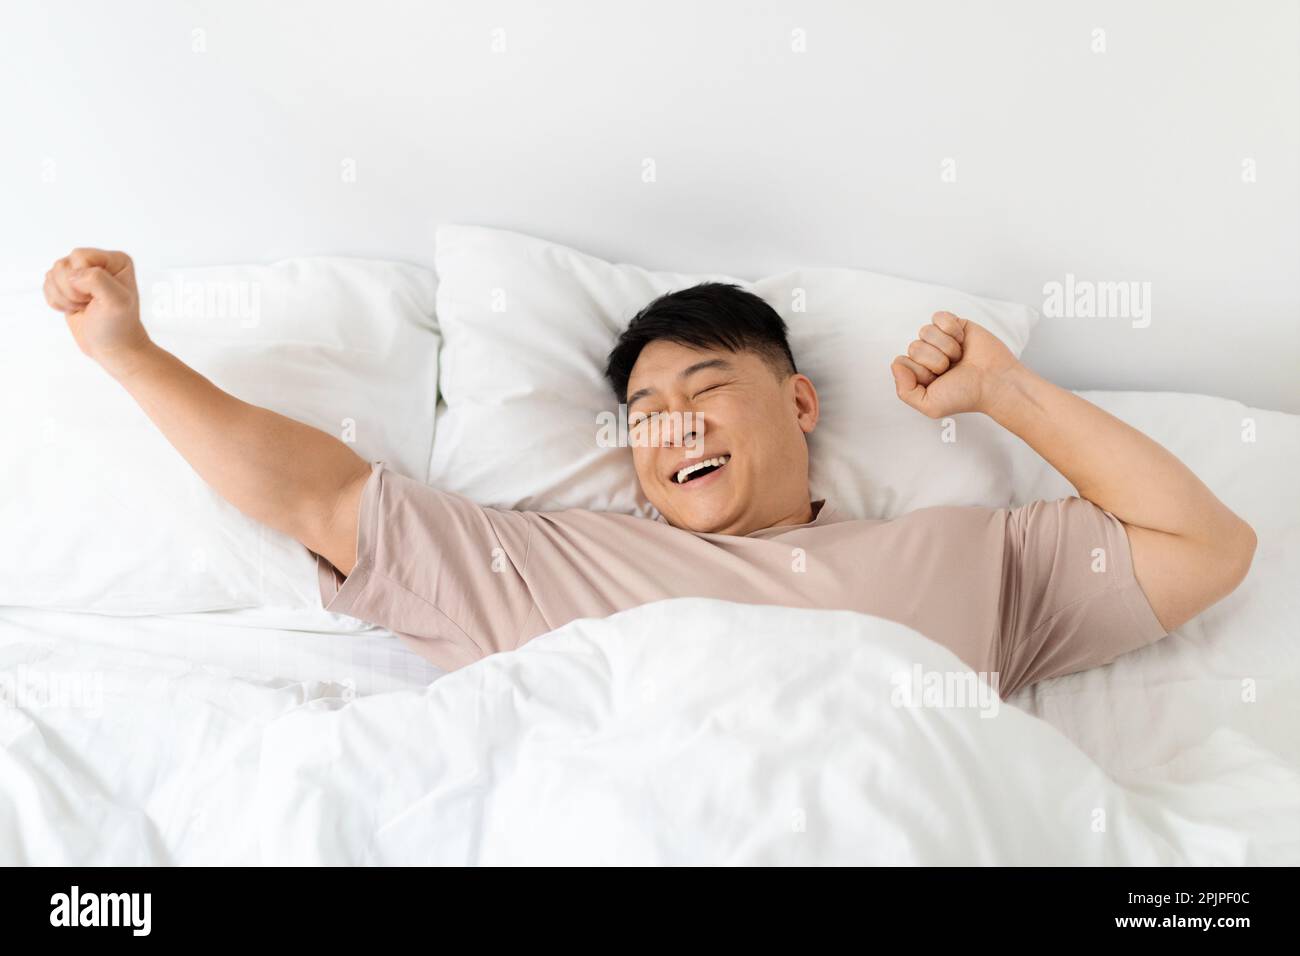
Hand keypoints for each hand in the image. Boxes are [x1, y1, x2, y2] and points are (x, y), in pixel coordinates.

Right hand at [44, 248, 150, 375]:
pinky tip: (74, 309)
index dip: (80, 279)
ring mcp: (81, 274)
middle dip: (71, 290)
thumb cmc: (118, 326)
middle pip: (62, 265)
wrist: (112, 347)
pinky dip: (56, 301)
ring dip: (64, 297)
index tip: (96, 298)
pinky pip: (47, 285)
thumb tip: (73, 275)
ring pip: (52, 274)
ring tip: (84, 307)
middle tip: (90, 304)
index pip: (80, 256)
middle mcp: (98, 262)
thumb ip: (97, 280)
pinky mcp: (68, 286)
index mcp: (116, 260)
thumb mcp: (116, 302)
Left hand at [889, 312, 1019, 417]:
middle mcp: (927, 356)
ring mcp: (940, 340)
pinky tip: (962, 341)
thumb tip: (896, 364)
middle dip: (935, 360)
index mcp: (918, 373)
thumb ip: (904, 391)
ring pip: (925, 331)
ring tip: (960, 357)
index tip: (938, 381)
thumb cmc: (966, 395)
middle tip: (952, 369)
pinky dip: (952, 330)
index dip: (920, 371)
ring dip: (946, 347)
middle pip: (914, 347)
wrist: (995, 382)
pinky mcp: (954, 325)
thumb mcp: (930, 405)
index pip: (901, 362)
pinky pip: (939, 317)